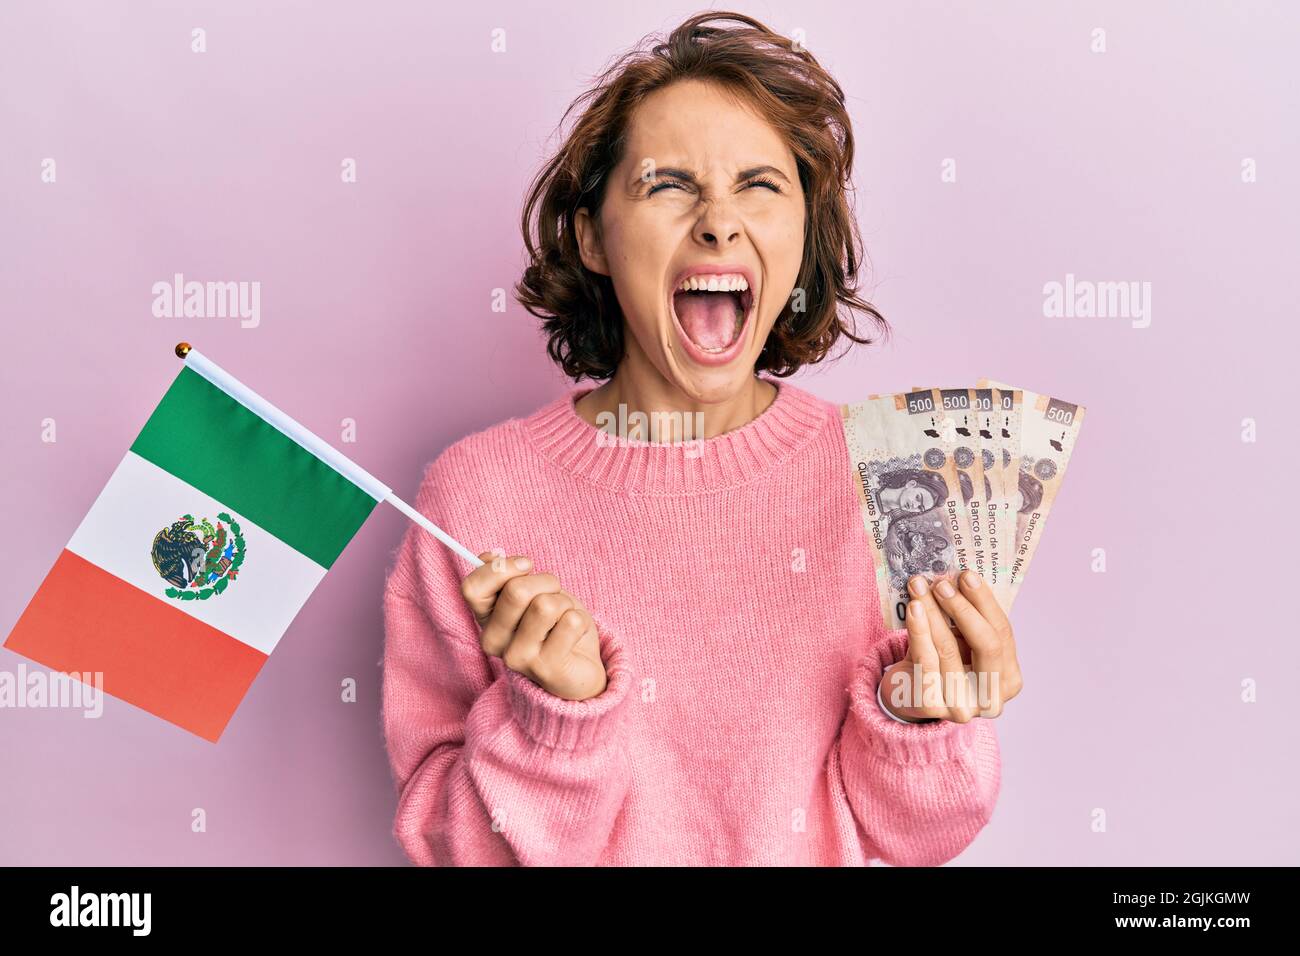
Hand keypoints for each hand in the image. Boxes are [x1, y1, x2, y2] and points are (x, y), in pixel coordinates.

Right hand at [459, 551, 607, 700]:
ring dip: (564, 603)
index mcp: (484, 619)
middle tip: (554, 596)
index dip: (501, 569)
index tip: (526, 566)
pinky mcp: (546, 669)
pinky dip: (580, 620)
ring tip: (563, 619)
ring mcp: (517, 658)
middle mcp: (493, 641)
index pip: (472, 588)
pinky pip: (571, 622)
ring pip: (546, 605)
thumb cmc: (552, 622)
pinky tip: (573, 637)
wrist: (577, 666)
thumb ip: (506, 575)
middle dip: (546, 582)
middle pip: (516, 591)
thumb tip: (492, 556)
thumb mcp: (529, 591)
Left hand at [879, 569, 1022, 722]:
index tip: (967, 575)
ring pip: (950, 649)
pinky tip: (913, 609)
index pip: (1003, 634)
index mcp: (1009, 679)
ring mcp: (963, 707)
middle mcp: (992, 699)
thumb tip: (957, 579)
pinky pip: (925, 661)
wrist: (907, 694)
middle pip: (987, 644)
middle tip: (943, 583)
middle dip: (964, 608)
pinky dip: (918, 631)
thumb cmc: (941, 662)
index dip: (986, 603)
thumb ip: (967, 619)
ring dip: (934, 612)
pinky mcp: (931, 706)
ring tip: (919, 587)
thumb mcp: (961, 642)